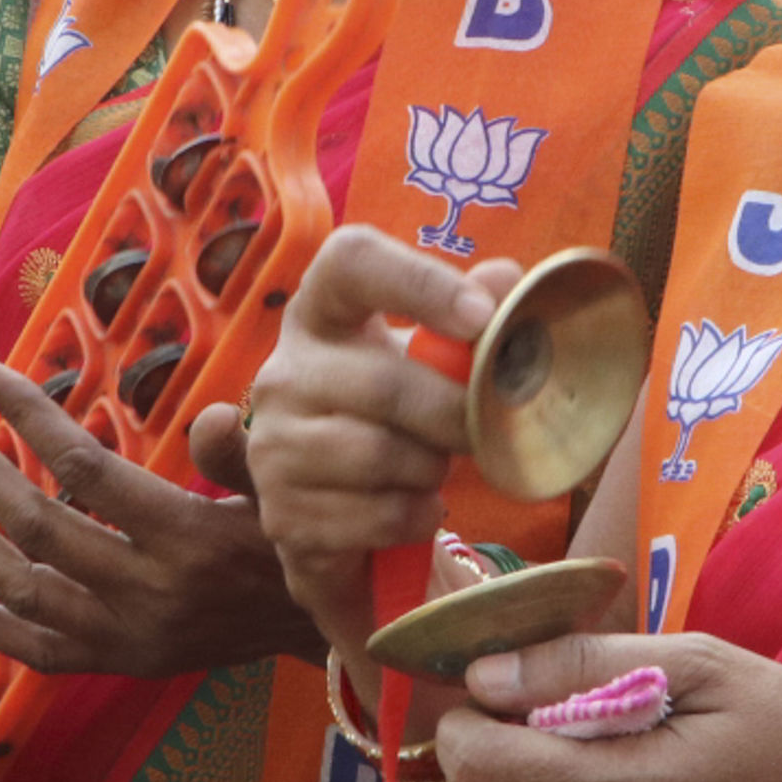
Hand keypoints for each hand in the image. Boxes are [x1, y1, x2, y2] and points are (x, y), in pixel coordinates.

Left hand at [0, 366, 308, 677]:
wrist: (324, 630)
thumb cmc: (304, 538)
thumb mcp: (289, 486)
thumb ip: (243, 451)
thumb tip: (207, 416)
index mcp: (188, 537)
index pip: (85, 470)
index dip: (27, 415)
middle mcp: (149, 593)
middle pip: (36, 525)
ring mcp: (128, 637)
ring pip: (21, 589)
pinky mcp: (118, 665)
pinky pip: (34, 650)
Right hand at [238, 228, 512, 662]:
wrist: (347, 513)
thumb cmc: (401, 417)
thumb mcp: (434, 360)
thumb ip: (475, 316)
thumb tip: (509, 281)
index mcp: (321, 313)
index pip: (351, 263)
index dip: (420, 283)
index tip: (481, 318)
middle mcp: (283, 373)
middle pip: (384, 383)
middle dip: (455, 416)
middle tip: (490, 431)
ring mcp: (272, 446)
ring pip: (379, 456)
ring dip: (431, 470)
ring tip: (434, 469)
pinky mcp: (283, 515)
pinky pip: (376, 516)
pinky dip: (416, 517)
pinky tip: (414, 509)